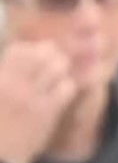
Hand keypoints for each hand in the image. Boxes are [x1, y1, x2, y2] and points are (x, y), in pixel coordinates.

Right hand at [0, 42, 76, 162]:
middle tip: (53, 65)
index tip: (36, 56)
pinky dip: (67, 87)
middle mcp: (13, 83)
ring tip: (57, 78)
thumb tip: (18, 58)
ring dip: (61, 70)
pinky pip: (67, 87)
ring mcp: (31, 97)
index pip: (21, 50)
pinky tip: (60, 95)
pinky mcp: (47, 112)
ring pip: (58, 67)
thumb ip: (5, 73)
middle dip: (52, 56)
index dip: (32, 50)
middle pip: (44, 53)